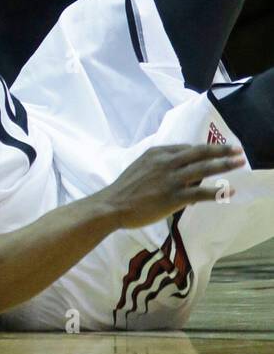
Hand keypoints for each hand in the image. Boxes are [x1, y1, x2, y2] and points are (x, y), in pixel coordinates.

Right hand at [99, 143, 245, 228]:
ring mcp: (170, 179)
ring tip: (240, 163)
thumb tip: (181, 177)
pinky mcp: (173, 197)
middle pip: (198, 152)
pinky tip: (229, 192)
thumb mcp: (141, 168)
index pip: (186, 148)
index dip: (204, 149)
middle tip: (237, 148)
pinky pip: (200, 193)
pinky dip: (216, 192)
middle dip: (220, 150)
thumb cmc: (124, 189)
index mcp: (156, 153)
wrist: (112, 204)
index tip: (217, 150)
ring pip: (203, 168)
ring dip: (224, 164)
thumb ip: (160, 168)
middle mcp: (165, 162)